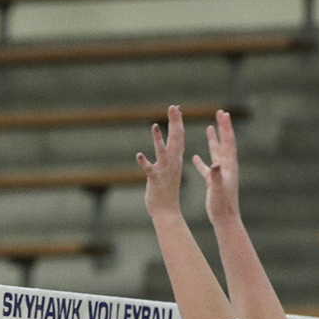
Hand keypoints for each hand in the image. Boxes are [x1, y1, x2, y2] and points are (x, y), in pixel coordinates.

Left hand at [138, 104, 186, 220]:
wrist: (167, 211)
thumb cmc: (167, 191)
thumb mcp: (171, 170)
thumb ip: (170, 157)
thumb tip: (171, 146)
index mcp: (176, 160)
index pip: (179, 137)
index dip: (178, 122)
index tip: (177, 108)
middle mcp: (173, 163)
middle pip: (175, 139)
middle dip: (175, 122)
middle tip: (174, 107)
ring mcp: (164, 170)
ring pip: (162, 151)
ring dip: (158, 138)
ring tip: (154, 125)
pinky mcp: (155, 179)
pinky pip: (149, 169)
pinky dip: (144, 162)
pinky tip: (138, 155)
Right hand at [195, 108, 240, 223]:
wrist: (225, 219)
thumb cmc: (221, 205)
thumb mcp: (217, 189)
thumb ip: (215, 176)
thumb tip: (215, 163)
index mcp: (228, 166)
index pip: (228, 142)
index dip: (225, 127)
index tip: (223, 113)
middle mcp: (226, 167)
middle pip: (225, 142)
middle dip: (222, 128)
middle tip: (220, 113)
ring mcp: (220, 174)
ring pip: (217, 152)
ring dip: (214, 140)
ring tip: (210, 128)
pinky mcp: (214, 181)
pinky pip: (207, 167)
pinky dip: (202, 160)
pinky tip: (195, 157)